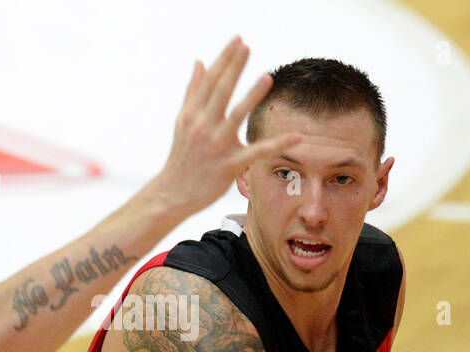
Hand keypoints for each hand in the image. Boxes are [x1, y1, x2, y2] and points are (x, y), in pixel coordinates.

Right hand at [149, 37, 301, 215]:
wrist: (173, 193)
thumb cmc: (182, 155)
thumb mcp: (183, 121)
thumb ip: (193, 91)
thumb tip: (200, 61)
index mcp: (193, 114)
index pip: (210, 81)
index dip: (224, 60)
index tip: (237, 40)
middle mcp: (203, 126)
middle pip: (221, 92)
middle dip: (234, 68)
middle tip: (246, 46)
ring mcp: (216, 145)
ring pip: (236, 116)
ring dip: (252, 96)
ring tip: (267, 77)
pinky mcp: (229, 165)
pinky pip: (256, 152)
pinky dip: (277, 144)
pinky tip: (296, 136)